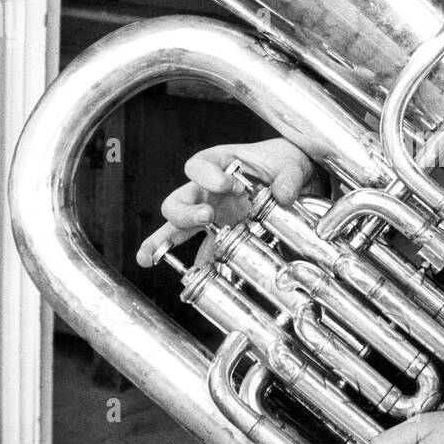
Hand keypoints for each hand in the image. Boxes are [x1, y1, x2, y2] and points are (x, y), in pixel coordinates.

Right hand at [136, 138, 320, 267]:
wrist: (295, 179)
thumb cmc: (284, 163)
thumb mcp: (291, 164)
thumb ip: (287, 178)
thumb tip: (283, 195)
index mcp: (219, 164)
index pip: (198, 165)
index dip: (208, 175)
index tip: (229, 184)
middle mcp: (208, 190)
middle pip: (179, 199)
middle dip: (186, 211)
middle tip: (207, 217)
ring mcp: (212, 213)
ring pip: (178, 227)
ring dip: (163, 242)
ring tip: (148, 258)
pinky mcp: (222, 234)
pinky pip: (204, 250)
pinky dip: (199, 265)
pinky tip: (191, 279)